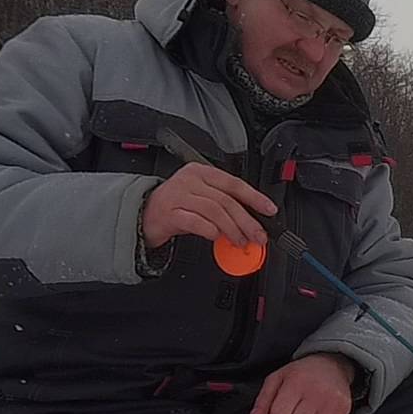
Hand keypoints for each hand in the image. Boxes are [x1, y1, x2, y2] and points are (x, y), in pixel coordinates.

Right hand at [141, 164, 277, 249]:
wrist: (143, 214)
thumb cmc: (176, 206)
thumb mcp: (201, 198)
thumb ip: (224, 205)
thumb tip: (251, 221)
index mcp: (202, 172)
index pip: (234, 183)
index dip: (255, 198)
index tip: (269, 211)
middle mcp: (190, 180)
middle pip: (226, 200)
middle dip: (247, 221)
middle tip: (258, 235)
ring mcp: (178, 195)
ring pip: (214, 210)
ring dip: (232, 229)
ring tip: (240, 241)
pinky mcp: (168, 213)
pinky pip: (194, 221)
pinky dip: (209, 230)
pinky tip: (217, 237)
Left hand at [250, 353, 356, 413]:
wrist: (333, 365)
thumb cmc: (302, 373)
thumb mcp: (278, 378)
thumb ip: (263, 398)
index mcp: (297, 381)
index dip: (278, 411)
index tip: (284, 403)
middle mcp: (317, 391)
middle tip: (298, 405)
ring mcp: (332, 401)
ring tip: (309, 408)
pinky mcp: (343, 409)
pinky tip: (320, 411)